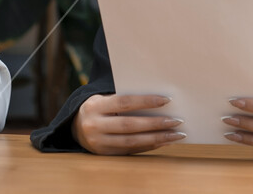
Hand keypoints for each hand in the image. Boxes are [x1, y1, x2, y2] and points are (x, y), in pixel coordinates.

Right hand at [71, 94, 185, 154]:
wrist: (76, 126)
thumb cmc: (99, 108)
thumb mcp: (105, 99)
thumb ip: (125, 101)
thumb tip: (159, 102)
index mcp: (95, 106)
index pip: (124, 102)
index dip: (146, 101)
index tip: (167, 100)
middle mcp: (94, 125)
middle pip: (130, 125)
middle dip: (156, 124)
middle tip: (177, 121)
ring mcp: (97, 142)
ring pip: (131, 141)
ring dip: (156, 138)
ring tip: (175, 135)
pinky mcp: (103, 154)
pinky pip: (130, 151)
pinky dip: (148, 146)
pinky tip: (163, 142)